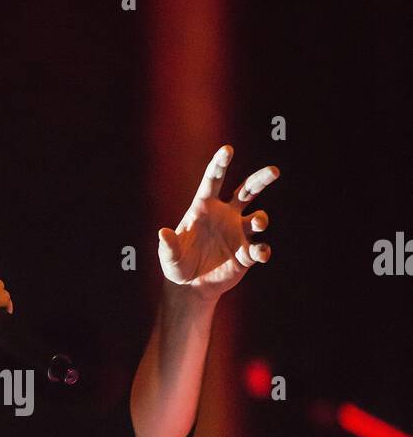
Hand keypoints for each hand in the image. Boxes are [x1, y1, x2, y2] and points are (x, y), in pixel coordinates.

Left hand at [157, 145, 279, 296]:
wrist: (191, 287)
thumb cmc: (177, 267)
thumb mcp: (169, 258)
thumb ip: (168, 246)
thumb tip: (163, 233)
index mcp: (205, 207)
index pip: (214, 180)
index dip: (220, 164)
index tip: (228, 149)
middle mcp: (226, 215)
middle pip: (247, 191)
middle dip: (261, 180)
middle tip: (274, 171)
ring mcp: (238, 233)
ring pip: (259, 218)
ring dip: (261, 219)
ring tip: (258, 222)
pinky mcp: (246, 253)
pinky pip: (259, 248)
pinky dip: (262, 251)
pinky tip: (258, 254)